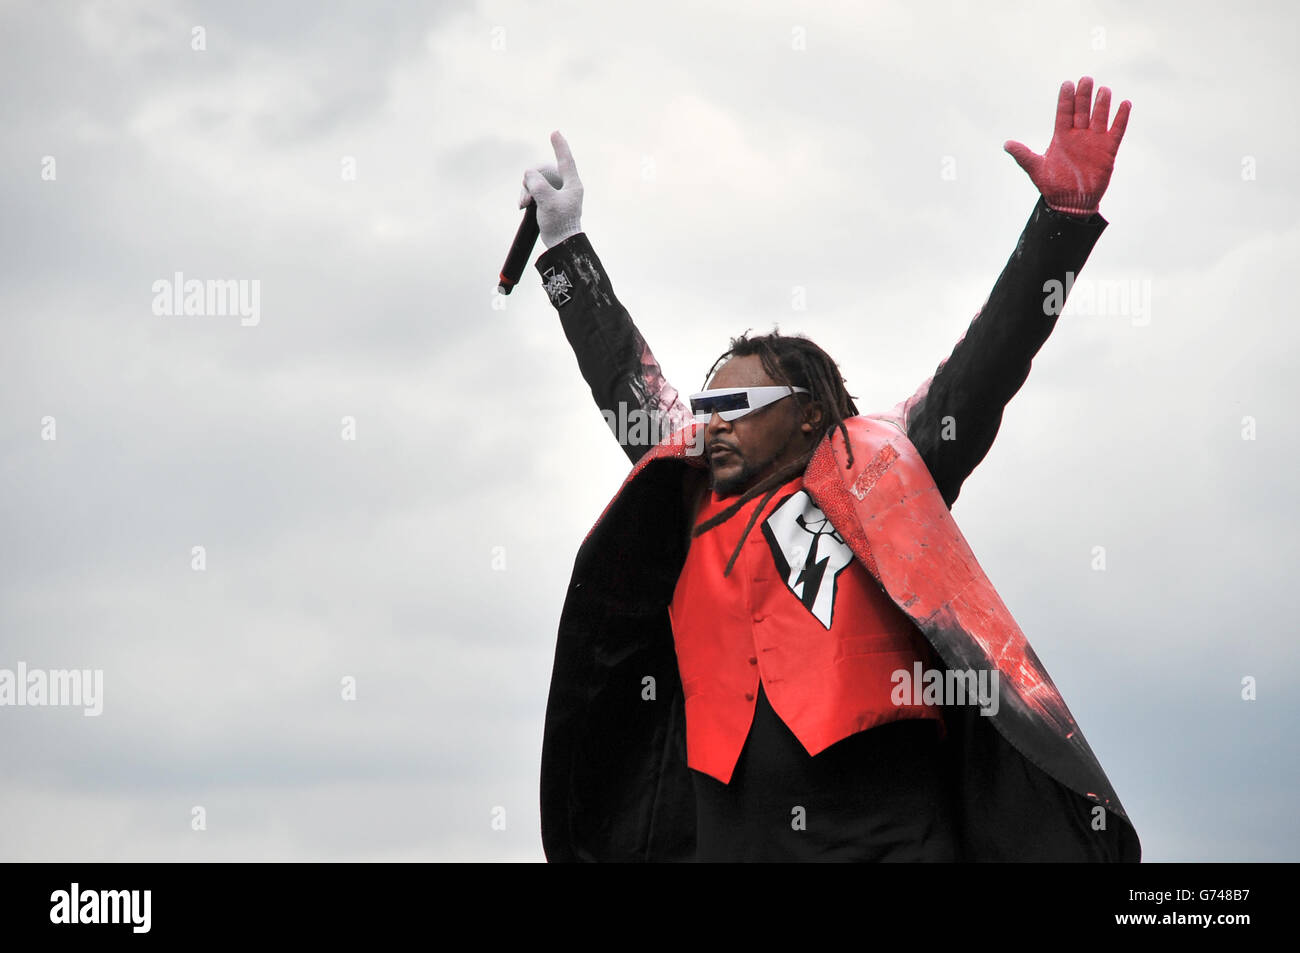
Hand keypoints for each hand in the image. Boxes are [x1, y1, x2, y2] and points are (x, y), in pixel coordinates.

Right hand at [519, 130, 583, 247]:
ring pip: (536, 181)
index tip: (555, 133)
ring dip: (527, 190)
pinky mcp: (548, 201)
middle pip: (544, 170)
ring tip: (524, 203)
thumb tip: (529, 174)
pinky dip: (527, 195)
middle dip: (531, 179)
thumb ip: (538, 184)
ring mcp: (556, 193)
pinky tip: (523, 205)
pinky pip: (534, 190)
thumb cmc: (559, 223)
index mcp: (572, 184)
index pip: (566, 160)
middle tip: (526, 194)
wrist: (560, 243)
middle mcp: (565, 186)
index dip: (560, 146)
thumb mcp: (547, 201)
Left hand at [1004, 77, 1130, 216]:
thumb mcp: (1037, 169)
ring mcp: (1093, 141)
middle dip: (1084, 96)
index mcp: (1061, 137)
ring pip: (1099, 117)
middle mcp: (1078, 135)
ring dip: (1102, 104)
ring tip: (1103, 90)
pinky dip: (1120, 119)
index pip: (1064, 113)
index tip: (1067, 84)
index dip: (1065, 99)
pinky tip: (1124, 104)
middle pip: (1082, 111)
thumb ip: (1024, 155)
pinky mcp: (1107, 150)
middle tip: (1086, 80)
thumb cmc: (1053, 186)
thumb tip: (1006, 144)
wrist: (1071, 203)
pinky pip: (1116, 131)